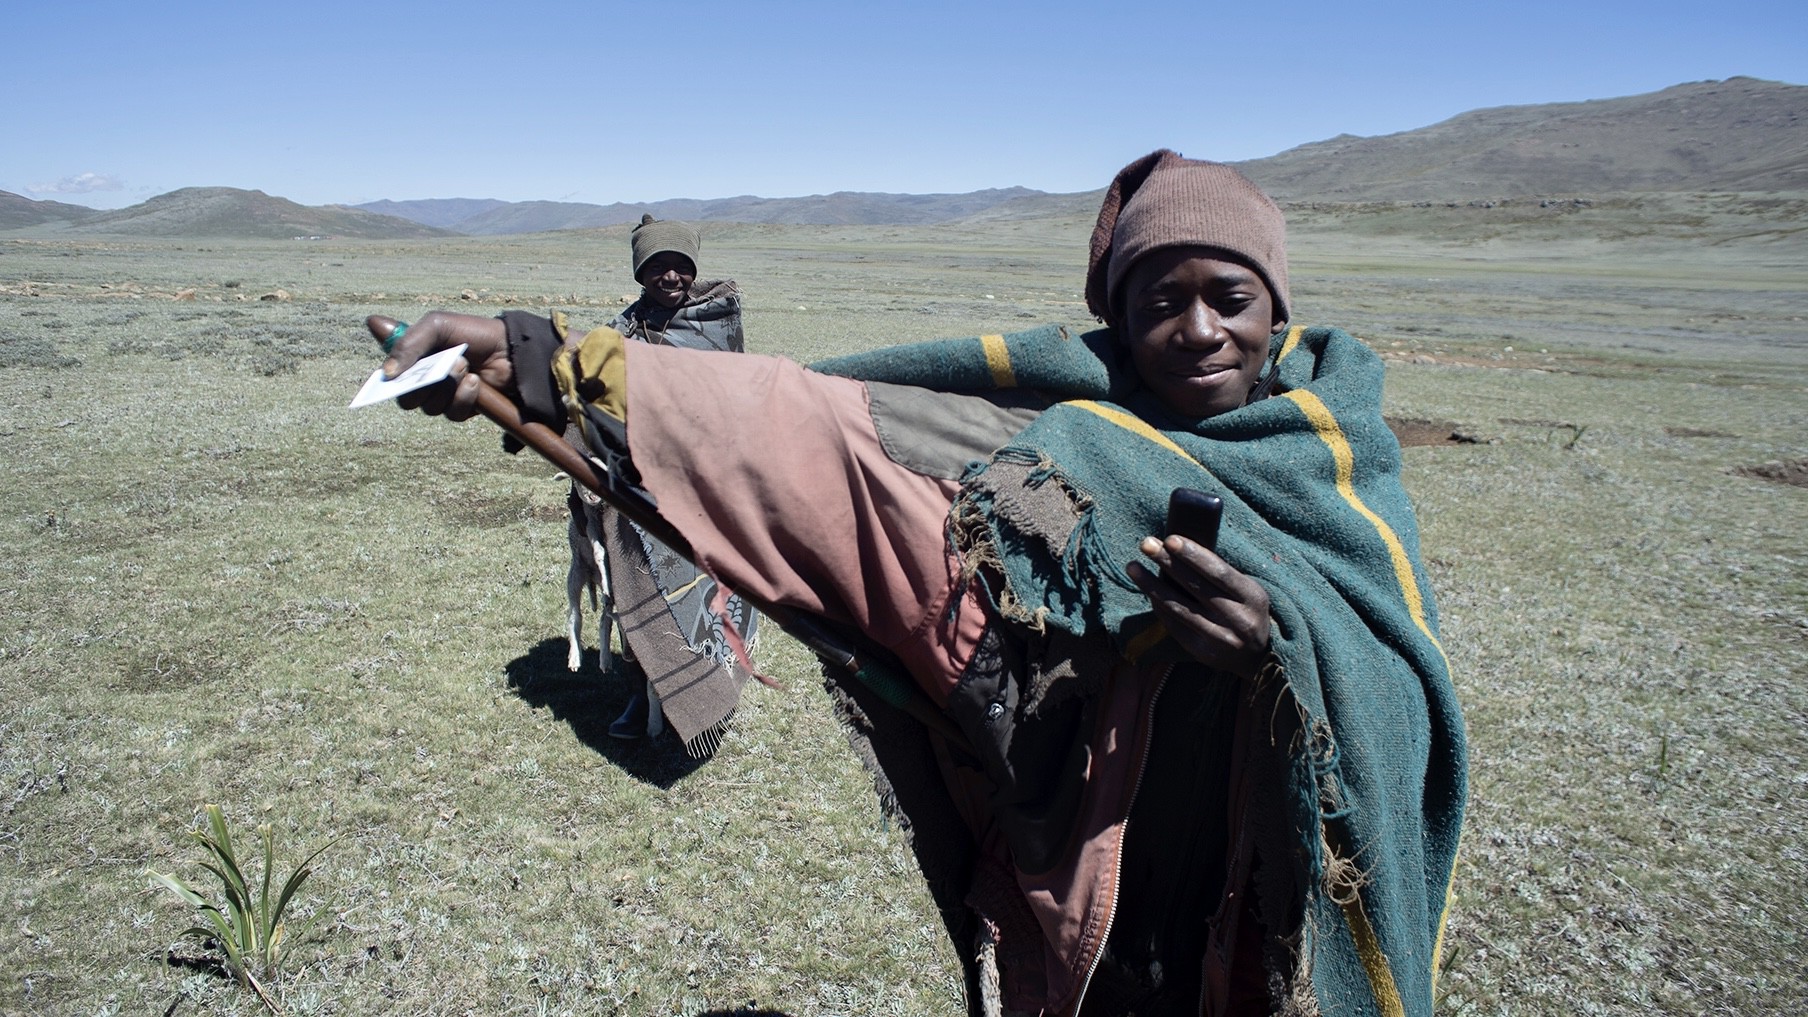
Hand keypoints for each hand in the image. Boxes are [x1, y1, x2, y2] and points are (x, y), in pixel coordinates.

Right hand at [366, 311, 510, 421]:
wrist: (510, 347)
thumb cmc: (472, 332)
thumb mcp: (437, 326)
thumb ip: (408, 343)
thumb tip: (388, 373)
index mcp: (413, 360)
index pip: (389, 379)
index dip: (389, 382)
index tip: (395, 377)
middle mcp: (425, 380)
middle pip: (406, 399)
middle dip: (423, 385)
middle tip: (445, 365)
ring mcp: (444, 396)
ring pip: (430, 408)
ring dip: (447, 388)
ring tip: (465, 366)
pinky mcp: (463, 408)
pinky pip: (453, 414)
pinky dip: (463, 397)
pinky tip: (475, 382)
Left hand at [1127, 535, 1271, 679]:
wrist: (1256, 658)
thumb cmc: (1246, 611)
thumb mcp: (1247, 591)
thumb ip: (1222, 575)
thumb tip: (1180, 547)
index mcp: (1253, 598)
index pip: (1219, 573)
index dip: (1194, 555)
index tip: (1170, 539)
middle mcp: (1238, 620)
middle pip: (1196, 587)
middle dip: (1168, 563)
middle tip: (1146, 543)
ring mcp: (1219, 638)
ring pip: (1178, 608)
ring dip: (1152, 585)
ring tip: (1133, 566)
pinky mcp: (1201, 652)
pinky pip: (1174, 623)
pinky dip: (1158, 604)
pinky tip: (1147, 589)